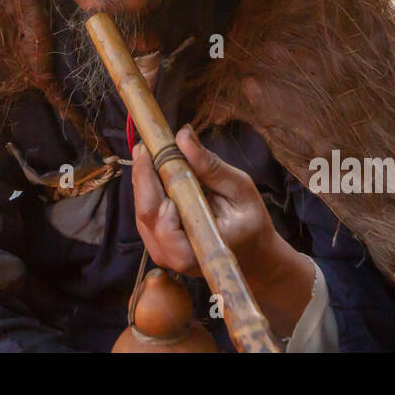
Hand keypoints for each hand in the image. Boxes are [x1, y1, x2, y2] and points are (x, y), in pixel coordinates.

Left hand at [131, 126, 315, 337]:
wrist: (253, 250)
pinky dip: (147, 191)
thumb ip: (210, 166)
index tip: (150, 152)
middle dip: (143, 177)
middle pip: (146, 216)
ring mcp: (165, 254)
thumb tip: (183, 136)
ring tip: (149, 152)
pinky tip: (152, 169)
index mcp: (202, 249)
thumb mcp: (240, 188)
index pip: (163, 224)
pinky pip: (146, 216)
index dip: (151, 188)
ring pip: (141, 215)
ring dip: (143, 182)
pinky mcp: (160, 245)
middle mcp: (177, 258)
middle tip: (146, 145)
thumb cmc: (251, 221)